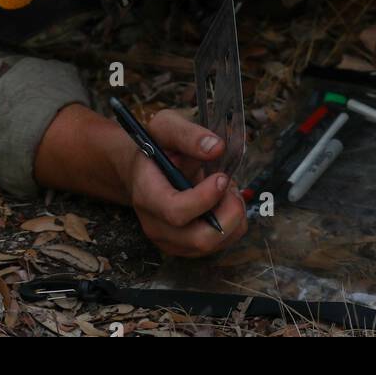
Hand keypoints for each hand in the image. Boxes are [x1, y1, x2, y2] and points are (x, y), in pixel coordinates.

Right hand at [115, 109, 248, 257]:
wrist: (143, 168)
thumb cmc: (156, 146)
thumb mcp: (165, 127)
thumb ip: (188, 135)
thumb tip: (216, 147)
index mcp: (147, 195)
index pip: (175, 211)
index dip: (205, 198)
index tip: (221, 177)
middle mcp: (156, 225)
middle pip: (200, 239)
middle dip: (228, 213)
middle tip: (230, 184)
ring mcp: (171, 241)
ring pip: (215, 244)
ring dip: (232, 216)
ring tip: (227, 189)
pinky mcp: (186, 247)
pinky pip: (220, 244)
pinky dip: (232, 223)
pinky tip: (223, 201)